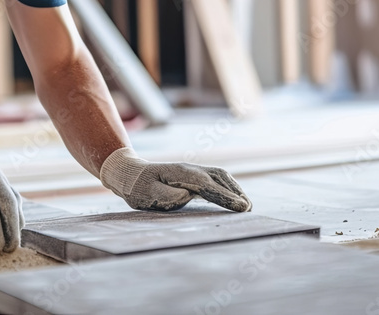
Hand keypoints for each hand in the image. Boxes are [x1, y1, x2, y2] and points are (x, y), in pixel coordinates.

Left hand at [100, 147, 251, 212]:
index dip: (225, 196)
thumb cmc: (136, 186)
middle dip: (235, 192)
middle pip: (219, 177)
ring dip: (235, 189)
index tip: (240, 207)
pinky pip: (216, 179)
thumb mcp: (144, 193)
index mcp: (179, 173)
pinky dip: (229, 187)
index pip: (207, 185)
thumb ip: (165, 195)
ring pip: (220, 176)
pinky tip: (235, 198)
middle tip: (249, 209)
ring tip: (247, 206)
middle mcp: (190, 169)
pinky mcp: (193, 176)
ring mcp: (193, 171)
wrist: (129, 173)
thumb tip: (187, 196)